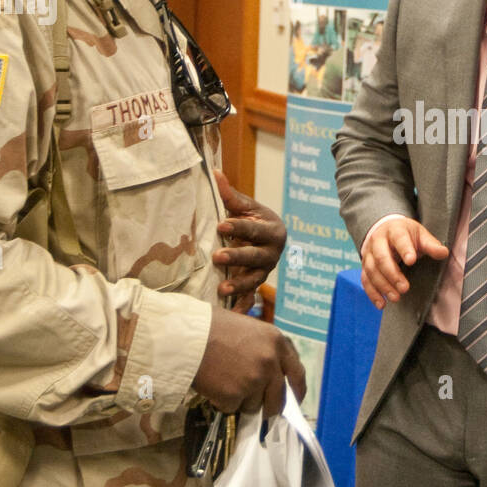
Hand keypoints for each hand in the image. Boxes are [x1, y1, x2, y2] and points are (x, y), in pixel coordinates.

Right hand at [194, 307, 305, 417]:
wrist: (185, 335)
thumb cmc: (213, 328)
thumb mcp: (250, 329)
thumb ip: (266, 351)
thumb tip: (274, 378)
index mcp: (277, 342)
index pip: (297, 373)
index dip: (297, 391)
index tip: (294, 402)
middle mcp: (270, 362)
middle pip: (278, 398)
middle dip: (270, 407)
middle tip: (260, 409)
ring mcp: (254, 380)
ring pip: (254, 405)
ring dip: (241, 401)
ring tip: (224, 381)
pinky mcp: (235, 395)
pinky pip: (232, 408)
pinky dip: (222, 402)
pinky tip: (213, 385)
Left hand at [212, 170, 284, 309]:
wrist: (267, 238)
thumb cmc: (253, 220)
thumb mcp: (246, 207)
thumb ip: (231, 195)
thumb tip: (214, 172)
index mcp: (272, 231)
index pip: (253, 229)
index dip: (238, 227)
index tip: (221, 225)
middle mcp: (272, 253)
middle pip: (254, 256)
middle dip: (237, 257)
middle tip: (217, 256)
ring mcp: (265, 271)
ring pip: (254, 280)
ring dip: (239, 285)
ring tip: (222, 288)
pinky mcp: (256, 284)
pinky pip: (250, 298)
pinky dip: (242, 307)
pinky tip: (232, 314)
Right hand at [360, 217, 448, 308]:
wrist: (385, 230)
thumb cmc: (406, 234)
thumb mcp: (420, 235)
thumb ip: (431, 245)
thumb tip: (444, 253)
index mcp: (394, 230)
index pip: (399, 239)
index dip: (405, 250)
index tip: (411, 261)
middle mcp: (378, 241)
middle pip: (381, 257)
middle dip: (392, 274)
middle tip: (404, 288)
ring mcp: (369, 253)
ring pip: (371, 270)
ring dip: (383, 286)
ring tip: (395, 298)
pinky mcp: (365, 266)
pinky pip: (365, 280)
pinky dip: (372, 293)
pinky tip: (381, 303)